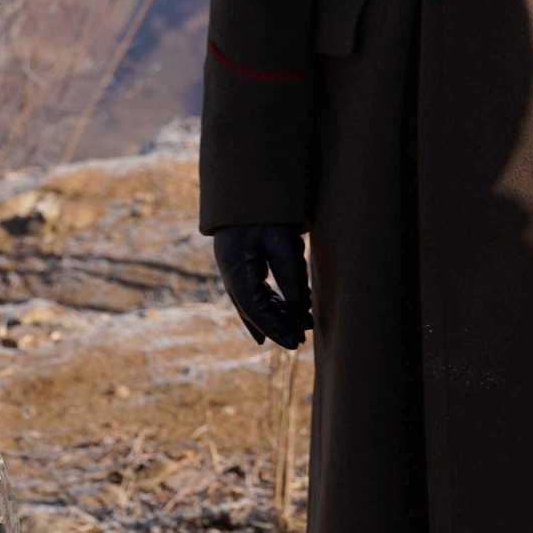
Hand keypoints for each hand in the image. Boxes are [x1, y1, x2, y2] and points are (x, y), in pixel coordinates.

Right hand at [213, 223, 312, 348]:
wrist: (252, 189)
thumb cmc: (268, 213)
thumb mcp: (284, 245)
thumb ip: (292, 279)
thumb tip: (301, 312)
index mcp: (235, 268)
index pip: (255, 309)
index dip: (275, 329)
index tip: (294, 342)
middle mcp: (231, 273)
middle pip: (253, 311)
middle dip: (276, 327)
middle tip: (299, 342)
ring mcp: (234, 269)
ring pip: (254, 303)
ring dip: (276, 316)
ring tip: (301, 327)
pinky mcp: (242, 265)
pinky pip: (255, 292)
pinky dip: (271, 305)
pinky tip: (286, 314)